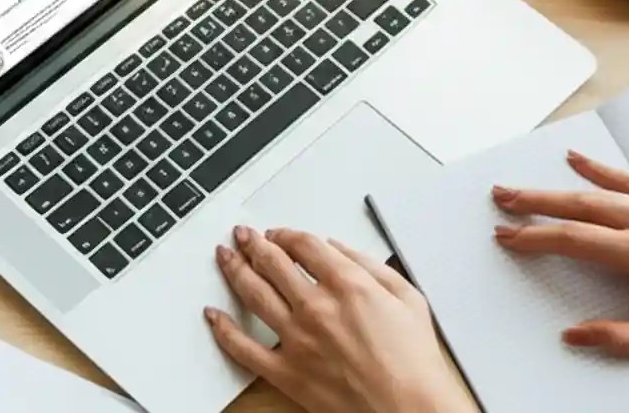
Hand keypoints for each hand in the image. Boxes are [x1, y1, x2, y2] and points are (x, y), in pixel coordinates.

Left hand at [206, 227, 475, 412]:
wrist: (408, 409)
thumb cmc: (414, 361)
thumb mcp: (408, 297)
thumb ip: (371, 265)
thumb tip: (340, 249)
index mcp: (347, 284)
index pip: (304, 245)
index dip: (287, 234)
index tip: (279, 234)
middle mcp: (316, 307)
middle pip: (273, 263)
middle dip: (254, 244)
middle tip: (242, 235)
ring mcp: (297, 340)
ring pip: (254, 294)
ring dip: (235, 270)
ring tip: (224, 257)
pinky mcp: (286, 372)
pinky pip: (244, 348)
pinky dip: (223, 329)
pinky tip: (213, 315)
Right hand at [493, 151, 628, 356]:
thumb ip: (624, 337)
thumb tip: (576, 335)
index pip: (575, 242)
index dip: (535, 239)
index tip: (507, 237)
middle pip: (577, 208)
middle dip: (533, 204)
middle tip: (500, 199)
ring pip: (597, 192)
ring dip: (555, 187)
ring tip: (523, 185)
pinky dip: (600, 170)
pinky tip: (579, 161)